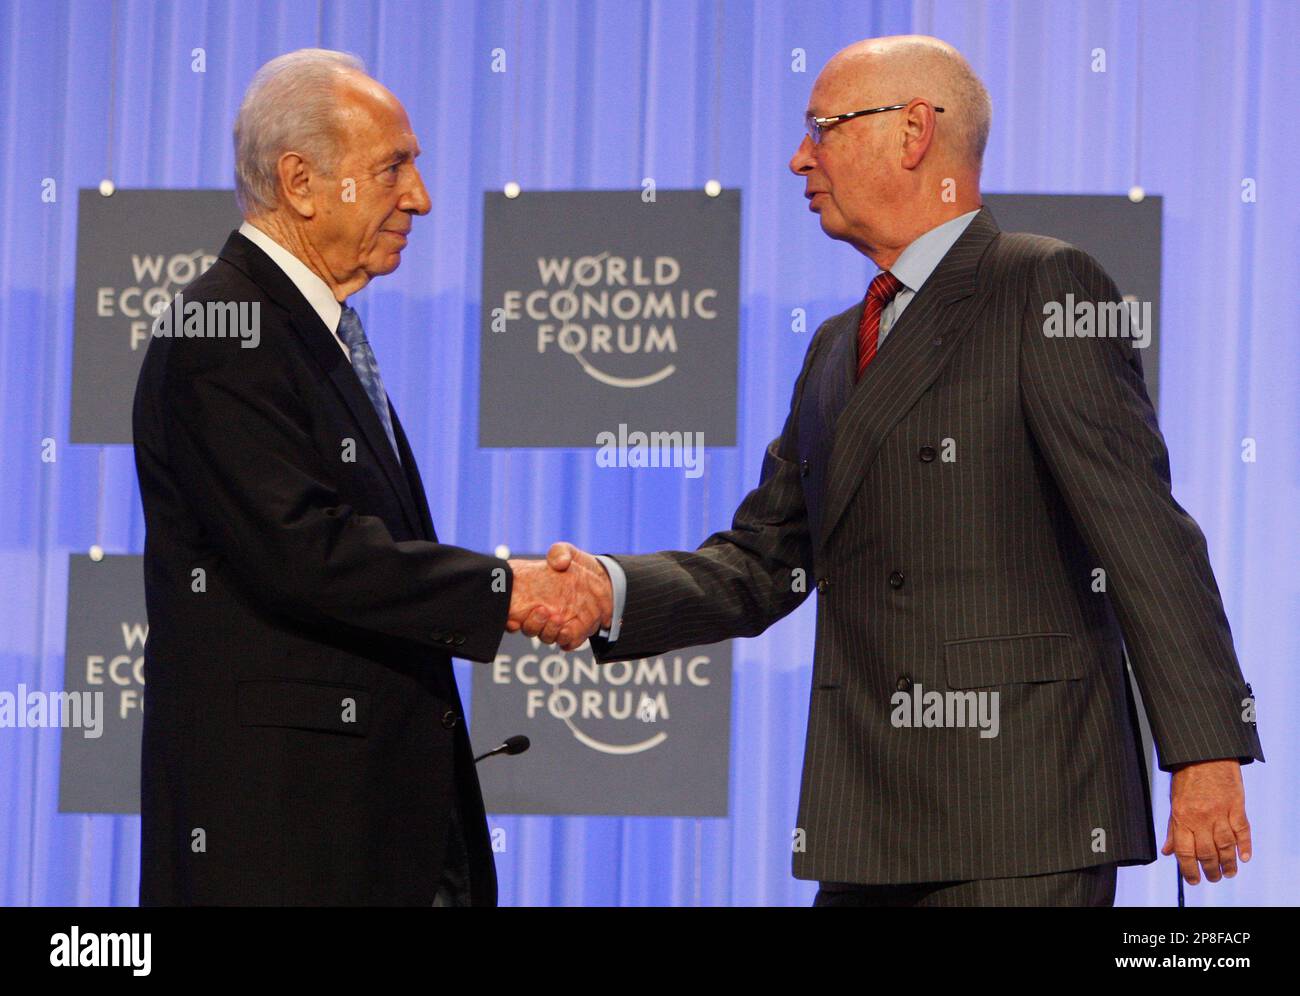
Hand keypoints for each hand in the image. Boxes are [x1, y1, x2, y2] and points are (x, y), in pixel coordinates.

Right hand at [506, 543, 611, 650]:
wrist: (603, 578)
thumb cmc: (578, 566)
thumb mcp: (567, 552)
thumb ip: (559, 552)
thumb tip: (558, 563)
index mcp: (531, 596)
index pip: (513, 612)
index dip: (509, 619)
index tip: (512, 618)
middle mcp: (541, 614)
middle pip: (528, 628)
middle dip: (532, 623)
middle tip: (541, 610)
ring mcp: (557, 625)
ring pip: (545, 636)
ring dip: (548, 630)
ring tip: (556, 617)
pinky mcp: (573, 632)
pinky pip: (566, 642)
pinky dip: (565, 639)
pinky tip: (566, 630)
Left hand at [1161, 758, 1251, 883]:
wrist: (1204, 754)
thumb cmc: (1187, 777)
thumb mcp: (1174, 802)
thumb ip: (1172, 828)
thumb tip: (1167, 852)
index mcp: (1181, 817)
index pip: (1184, 852)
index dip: (1188, 870)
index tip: (1193, 880)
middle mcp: (1200, 817)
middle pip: (1207, 852)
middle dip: (1210, 870)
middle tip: (1213, 878)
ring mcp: (1219, 812)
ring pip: (1225, 845)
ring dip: (1228, 863)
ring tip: (1228, 873)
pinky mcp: (1236, 806)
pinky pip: (1242, 830)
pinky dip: (1244, 845)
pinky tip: (1244, 857)